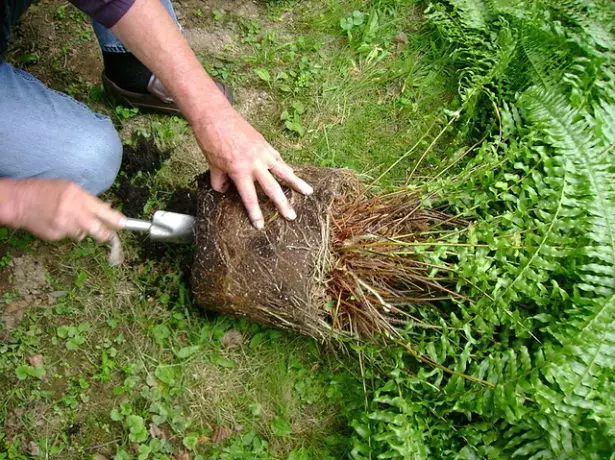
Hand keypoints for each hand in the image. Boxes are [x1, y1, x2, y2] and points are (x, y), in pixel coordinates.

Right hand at [10, 179, 124, 241]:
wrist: (19, 202)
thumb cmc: (45, 191)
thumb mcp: (70, 188)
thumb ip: (88, 200)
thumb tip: (106, 211)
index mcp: (79, 197)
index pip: (104, 212)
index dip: (117, 220)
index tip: (124, 225)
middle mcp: (74, 213)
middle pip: (99, 231)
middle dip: (106, 234)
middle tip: (107, 234)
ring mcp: (64, 226)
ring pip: (82, 234)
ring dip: (80, 229)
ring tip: (68, 218)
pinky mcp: (56, 236)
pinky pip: (68, 236)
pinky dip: (66, 231)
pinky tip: (56, 222)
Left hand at [192, 107, 312, 228]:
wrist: (216, 116)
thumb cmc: (211, 140)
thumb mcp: (212, 164)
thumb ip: (220, 180)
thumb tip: (224, 190)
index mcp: (239, 171)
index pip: (249, 197)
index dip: (255, 213)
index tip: (261, 225)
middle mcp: (254, 164)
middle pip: (272, 188)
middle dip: (283, 204)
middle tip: (292, 216)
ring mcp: (262, 153)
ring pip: (284, 171)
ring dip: (297, 182)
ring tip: (308, 192)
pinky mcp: (265, 144)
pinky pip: (278, 158)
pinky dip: (285, 166)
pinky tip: (292, 173)